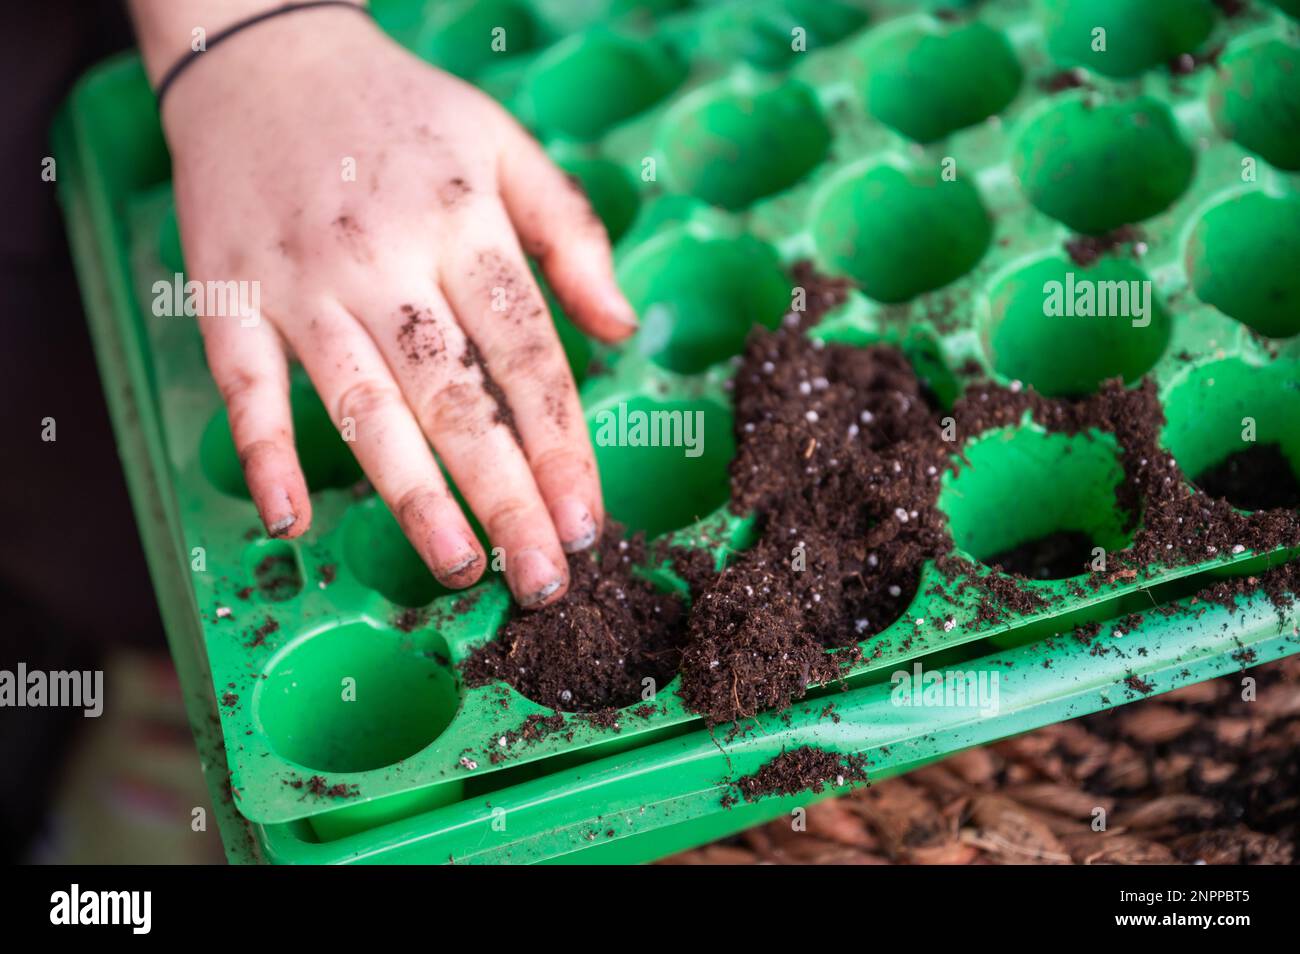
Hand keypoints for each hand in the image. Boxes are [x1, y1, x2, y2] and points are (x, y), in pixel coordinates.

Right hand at [152, 5, 636, 606]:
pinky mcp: (230, 293)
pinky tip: (292, 520)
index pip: (528, 355)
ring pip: (366, 406)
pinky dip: (264, 453)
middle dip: (508, 497)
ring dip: (413, 496)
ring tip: (460, 569)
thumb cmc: (400, 111)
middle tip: (545, 579)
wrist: (263, 55)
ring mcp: (303, 281)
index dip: (563, 445)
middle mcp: (388, 258)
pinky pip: (246, 386)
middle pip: (459, 398)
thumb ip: (569, 232)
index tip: (588, 521)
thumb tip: (621, 327)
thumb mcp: (502, 142)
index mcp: (465, 222)